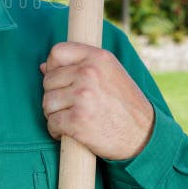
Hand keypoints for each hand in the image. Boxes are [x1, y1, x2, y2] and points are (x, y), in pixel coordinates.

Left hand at [40, 42, 153, 160]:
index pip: (57, 51)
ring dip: (54, 114)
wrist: (144, 136)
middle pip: (48, 80)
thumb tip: (43, 67)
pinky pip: (51, 123)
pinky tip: (69, 132)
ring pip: (47, 102)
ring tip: (71, 118)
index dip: (53, 67)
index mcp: (98, 57)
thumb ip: (80, 65)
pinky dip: (56, 130)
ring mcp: (83, 96)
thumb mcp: (110, 74)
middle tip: (71, 106)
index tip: (61, 80)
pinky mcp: (77, 120)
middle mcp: (89, 73)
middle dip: (55, 95)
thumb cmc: (125, 104)